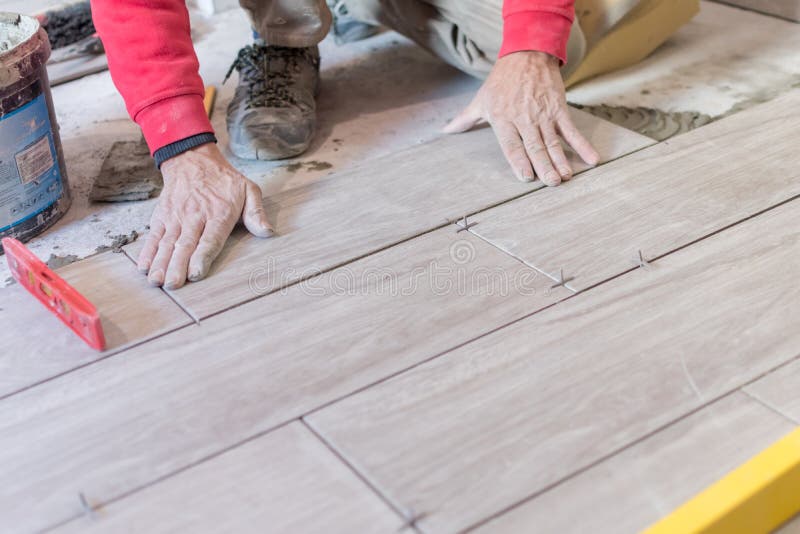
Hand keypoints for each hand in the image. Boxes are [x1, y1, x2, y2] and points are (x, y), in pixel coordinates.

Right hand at [138, 143, 272, 288]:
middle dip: (177, 266)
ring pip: (167, 242)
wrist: (192, 159)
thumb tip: (268, 232)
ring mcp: (176, 217)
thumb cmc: (224, 181)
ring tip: (156, 281)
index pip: (209, 238)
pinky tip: (144, 267)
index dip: (202, 256)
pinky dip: (148, 251)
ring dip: (160, 263)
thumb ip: (256, 213)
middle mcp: (195, 216)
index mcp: (218, 213)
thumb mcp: (249, 190)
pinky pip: (154, 236)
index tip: (195, 273)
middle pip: (185, 244)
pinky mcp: (162, 216)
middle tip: (172, 285)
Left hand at [444, 51, 598, 185]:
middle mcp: (524, 119)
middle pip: (535, 146)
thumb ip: (465, 119)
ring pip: (553, 141)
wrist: (527, 54)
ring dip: (560, 160)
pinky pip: (571, 130)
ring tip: (565, 177)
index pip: (512, 145)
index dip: (519, 161)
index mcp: (503, 119)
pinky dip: (582, 145)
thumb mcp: (481, 99)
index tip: (526, 177)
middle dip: (544, 166)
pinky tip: (591, 158)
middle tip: (551, 183)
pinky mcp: (558, 109)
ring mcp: (543, 114)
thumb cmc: (502, 80)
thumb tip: (446, 130)